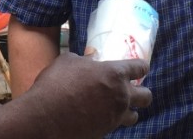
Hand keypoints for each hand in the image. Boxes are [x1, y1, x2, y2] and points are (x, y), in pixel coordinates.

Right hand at [26, 53, 151, 137]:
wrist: (46, 115)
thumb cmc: (56, 83)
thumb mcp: (68, 61)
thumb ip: (84, 60)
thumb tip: (89, 61)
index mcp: (114, 74)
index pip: (139, 68)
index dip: (141, 67)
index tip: (141, 68)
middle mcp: (120, 96)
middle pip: (146, 97)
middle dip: (142, 93)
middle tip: (132, 91)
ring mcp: (114, 116)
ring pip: (134, 117)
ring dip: (129, 111)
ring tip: (118, 108)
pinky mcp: (105, 132)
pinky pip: (115, 126)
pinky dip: (110, 121)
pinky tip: (100, 116)